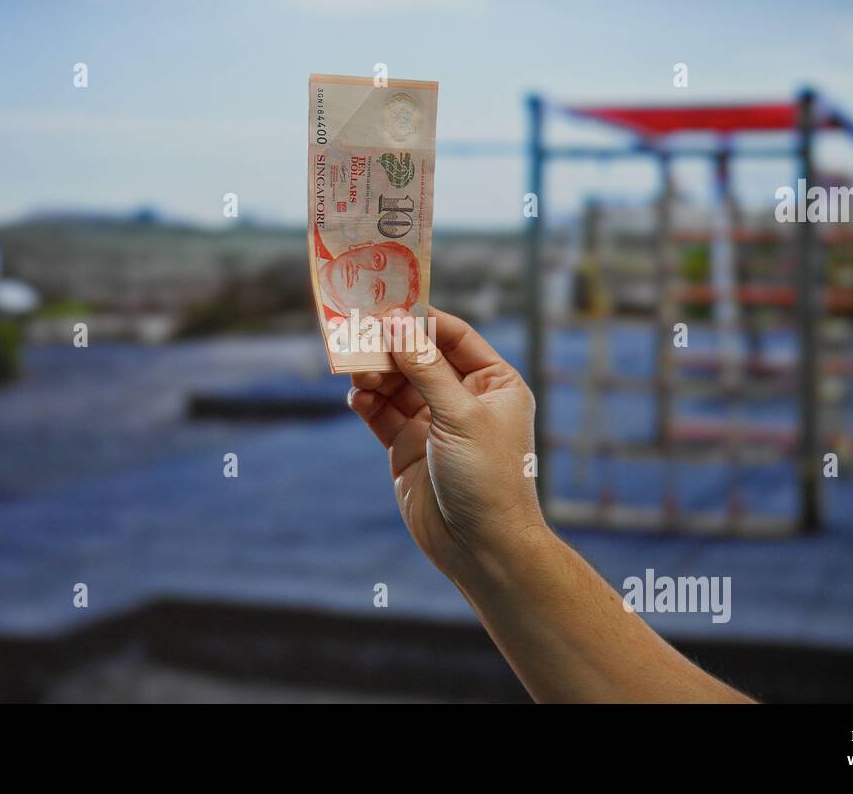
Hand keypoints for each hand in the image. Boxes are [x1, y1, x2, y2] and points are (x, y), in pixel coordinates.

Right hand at [347, 306, 544, 575]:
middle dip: (390, 347)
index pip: (454, 336)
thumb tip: (398, 323)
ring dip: (376, 374)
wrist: (481, 547)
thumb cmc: (487, 477)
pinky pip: (382, 414)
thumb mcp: (460, 415)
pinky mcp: (408, 449)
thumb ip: (425, 368)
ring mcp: (434, 424)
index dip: (421, 319)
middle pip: (419, 357)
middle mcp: (465, 399)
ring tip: (358, 372)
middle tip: (359, 337)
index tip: (387, 305)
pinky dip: (368, 402)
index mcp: (494, 383)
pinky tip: (358, 398)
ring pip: (397, 384)